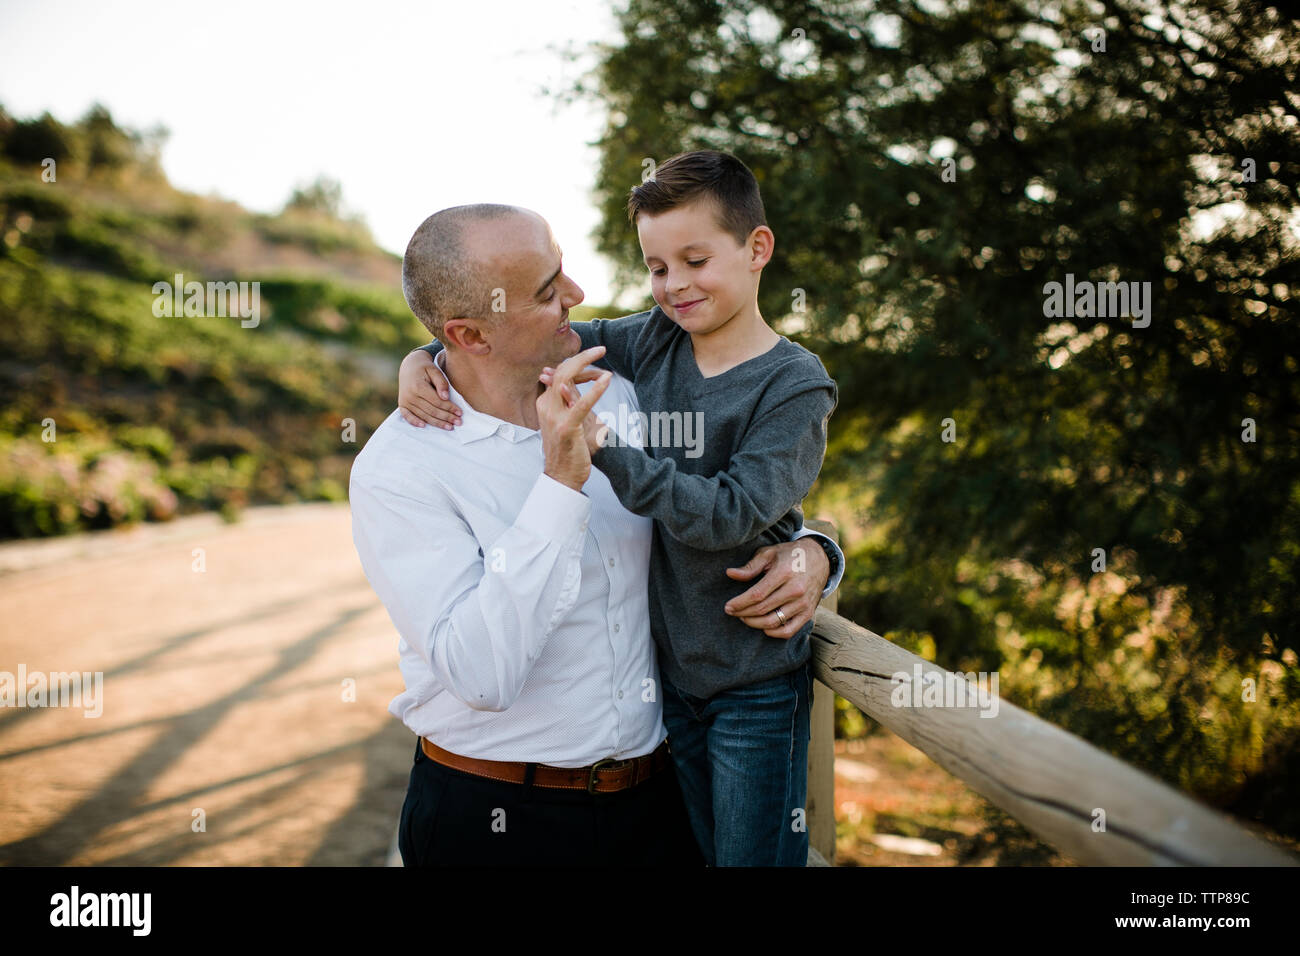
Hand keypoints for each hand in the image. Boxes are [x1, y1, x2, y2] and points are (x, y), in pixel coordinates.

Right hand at [398, 348, 461, 428]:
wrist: (409, 366)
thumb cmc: (425, 368)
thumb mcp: (434, 370)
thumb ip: (441, 383)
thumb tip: (446, 397)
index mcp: (418, 386)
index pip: (437, 402)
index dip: (450, 408)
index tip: (460, 412)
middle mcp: (410, 395)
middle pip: (431, 410)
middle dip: (446, 417)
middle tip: (459, 422)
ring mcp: (405, 401)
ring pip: (423, 416)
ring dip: (437, 423)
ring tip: (449, 426)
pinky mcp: (402, 404)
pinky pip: (407, 416)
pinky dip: (414, 422)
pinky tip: (424, 426)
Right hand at [538, 347, 610, 490]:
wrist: (563, 477)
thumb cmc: (570, 450)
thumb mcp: (570, 421)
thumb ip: (572, 404)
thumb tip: (573, 388)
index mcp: (545, 404)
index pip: (558, 374)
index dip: (577, 366)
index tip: (596, 365)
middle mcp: (545, 407)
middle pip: (560, 371)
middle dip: (581, 357)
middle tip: (601, 348)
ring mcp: (553, 417)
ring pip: (565, 380)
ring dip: (586, 366)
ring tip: (603, 355)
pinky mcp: (566, 428)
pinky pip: (581, 404)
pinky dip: (595, 389)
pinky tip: (607, 379)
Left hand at [723, 539, 829, 638]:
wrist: (820, 559)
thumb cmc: (790, 555)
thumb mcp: (769, 554)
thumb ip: (750, 566)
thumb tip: (730, 574)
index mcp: (784, 572)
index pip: (756, 595)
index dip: (739, 603)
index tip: (728, 607)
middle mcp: (796, 590)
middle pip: (762, 609)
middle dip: (743, 613)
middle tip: (732, 612)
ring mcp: (803, 603)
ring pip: (773, 622)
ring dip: (754, 623)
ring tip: (744, 617)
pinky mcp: (808, 613)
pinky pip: (788, 631)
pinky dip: (773, 632)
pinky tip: (763, 627)